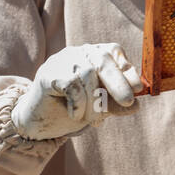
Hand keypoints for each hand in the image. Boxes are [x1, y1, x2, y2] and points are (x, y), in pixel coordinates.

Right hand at [10, 42, 142, 139]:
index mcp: (93, 54)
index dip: (127, 70)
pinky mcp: (48, 73)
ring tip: (93, 120)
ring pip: (87, 75)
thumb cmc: (71, 110)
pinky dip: (78, 103)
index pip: (113, 52)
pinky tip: (76, 115)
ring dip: (94, 102)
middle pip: (103, 60)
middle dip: (118, 83)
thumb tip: (137, 105)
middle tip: (128, 102)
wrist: (37, 122)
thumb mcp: (99, 107)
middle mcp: (78, 52)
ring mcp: (61, 60)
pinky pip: (71, 84)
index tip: (137, 90)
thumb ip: (116, 104)